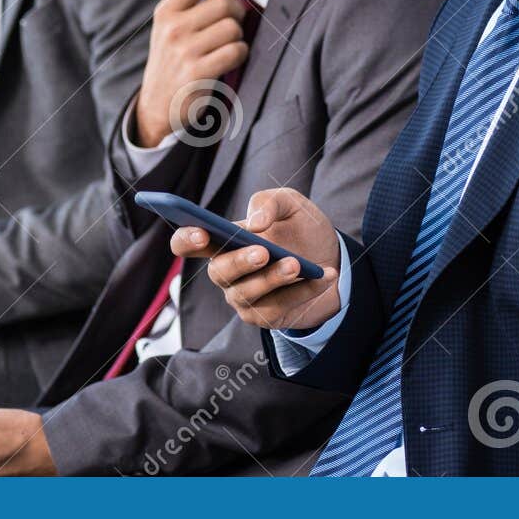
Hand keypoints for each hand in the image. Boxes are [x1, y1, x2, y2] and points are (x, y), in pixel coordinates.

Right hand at [131, 0, 252, 146]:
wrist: (157, 104)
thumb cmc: (173, 60)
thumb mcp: (170, 28)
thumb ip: (193, 5)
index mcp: (165, 12)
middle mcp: (172, 28)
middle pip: (224, 4)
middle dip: (237, 12)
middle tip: (232, 22)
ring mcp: (184, 51)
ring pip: (232, 28)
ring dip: (237, 37)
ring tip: (224, 46)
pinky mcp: (197, 73)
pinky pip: (236, 51)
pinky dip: (239, 54)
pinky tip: (228, 60)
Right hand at [172, 188, 341, 330]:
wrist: (332, 257)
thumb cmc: (301, 228)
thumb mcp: (290, 204)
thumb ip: (270, 202)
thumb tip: (255, 222)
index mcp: (224, 241)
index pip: (188, 243)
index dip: (186, 239)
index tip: (201, 232)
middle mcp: (227, 272)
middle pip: (218, 272)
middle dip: (239, 262)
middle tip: (262, 252)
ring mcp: (244, 297)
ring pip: (248, 293)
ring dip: (273, 278)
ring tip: (296, 264)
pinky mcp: (266, 316)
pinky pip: (279, 307)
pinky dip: (303, 290)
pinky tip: (324, 275)